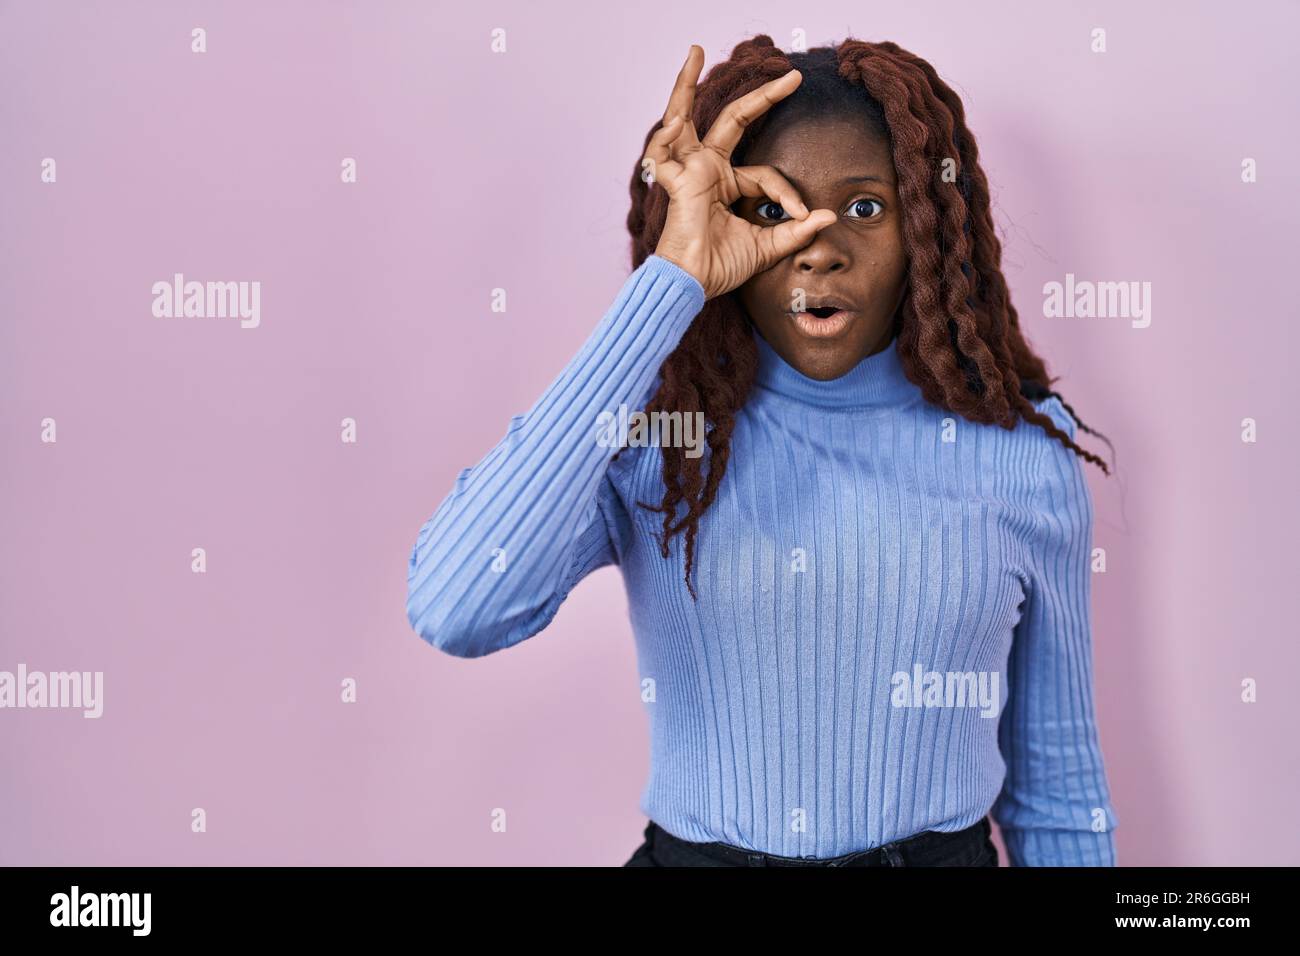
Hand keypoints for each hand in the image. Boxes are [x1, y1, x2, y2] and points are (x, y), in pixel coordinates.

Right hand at [644, 45, 836, 300]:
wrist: (694, 284)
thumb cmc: (720, 267)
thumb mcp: (767, 247)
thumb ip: (795, 231)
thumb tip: (829, 216)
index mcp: (726, 185)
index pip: (764, 174)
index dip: (786, 193)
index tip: (800, 215)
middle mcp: (707, 171)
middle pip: (732, 121)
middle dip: (762, 96)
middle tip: (792, 74)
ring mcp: (689, 171)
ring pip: (686, 117)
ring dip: (685, 84)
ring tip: (694, 51)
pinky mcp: (675, 180)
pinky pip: (664, 151)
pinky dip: (666, 135)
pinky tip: (676, 122)